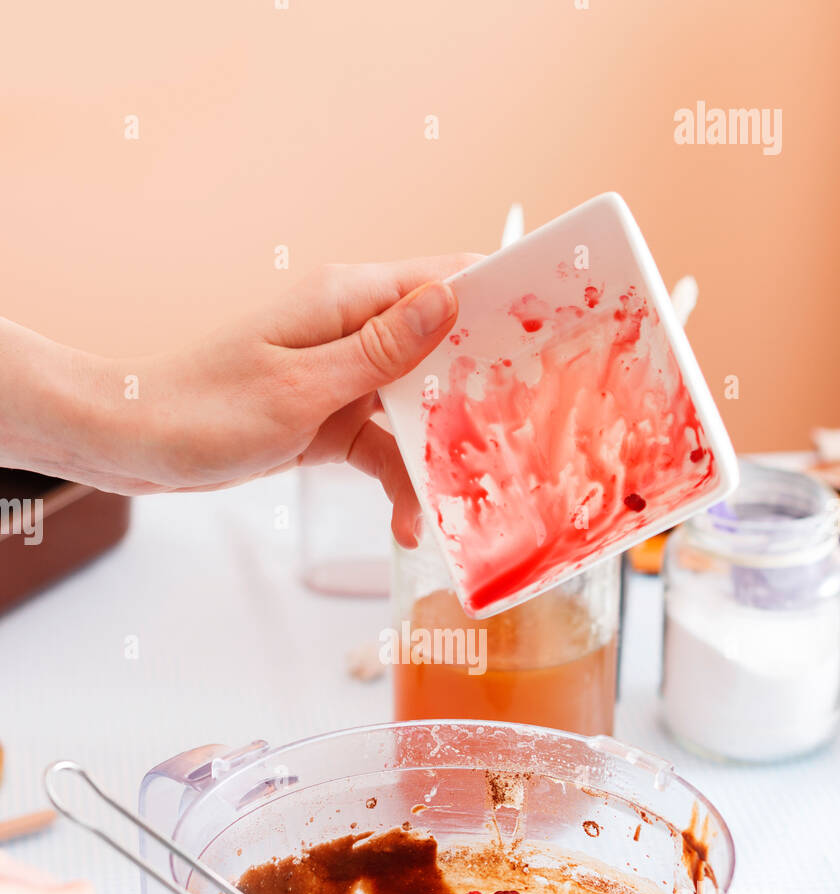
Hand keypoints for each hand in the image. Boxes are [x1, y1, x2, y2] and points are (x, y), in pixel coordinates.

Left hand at [0, 255, 477, 545]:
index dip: (504, 302)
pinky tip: (409, 523)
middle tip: (524, 437)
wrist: (140, 446)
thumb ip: (380, 351)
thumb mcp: (301, 387)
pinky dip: (400, 480)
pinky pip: (386, 445)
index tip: (556, 332)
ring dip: (439, 456)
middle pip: (444, 350)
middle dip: (483, 392)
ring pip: (420, 408)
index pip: (446, 281)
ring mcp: (346, 377)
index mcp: (346, 300)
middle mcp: (353, 331)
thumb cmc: (205, 410)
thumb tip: (450, 300)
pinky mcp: (334, 420)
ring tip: (461, 505)